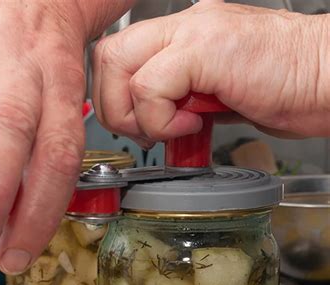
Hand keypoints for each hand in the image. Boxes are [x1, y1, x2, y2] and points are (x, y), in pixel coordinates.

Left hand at [93, 1, 329, 144]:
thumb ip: (180, 101)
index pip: (115, 56)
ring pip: (118, 65)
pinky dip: (163, 118)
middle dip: (116, 107)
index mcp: (180, 36)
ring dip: (138, 113)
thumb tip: (154, 120)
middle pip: (106, 57)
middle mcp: (182, 26)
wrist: (327, 78)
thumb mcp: (215, 97)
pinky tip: (194, 123)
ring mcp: (193, 31)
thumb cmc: (283, 86)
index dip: (113, 96)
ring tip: (176, 125)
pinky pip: (151, 86)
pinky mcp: (206, 48)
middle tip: (148, 129)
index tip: (137, 123)